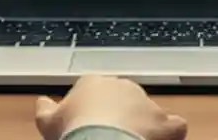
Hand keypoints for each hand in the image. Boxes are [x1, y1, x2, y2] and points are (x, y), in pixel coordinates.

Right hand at [35, 75, 186, 139]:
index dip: (95, 110)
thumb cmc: (74, 133)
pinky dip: (171, 135)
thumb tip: (42, 101)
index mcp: (95, 84)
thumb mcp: (48, 121)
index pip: (97, 91)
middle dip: (122, 117)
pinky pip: (175, 126)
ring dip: (145, 128)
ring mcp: (147, 104)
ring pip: (149, 113)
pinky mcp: (165, 123)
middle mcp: (123, 87)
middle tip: (112, 138)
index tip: (90, 126)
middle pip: (125, 101)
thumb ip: (45, 108)